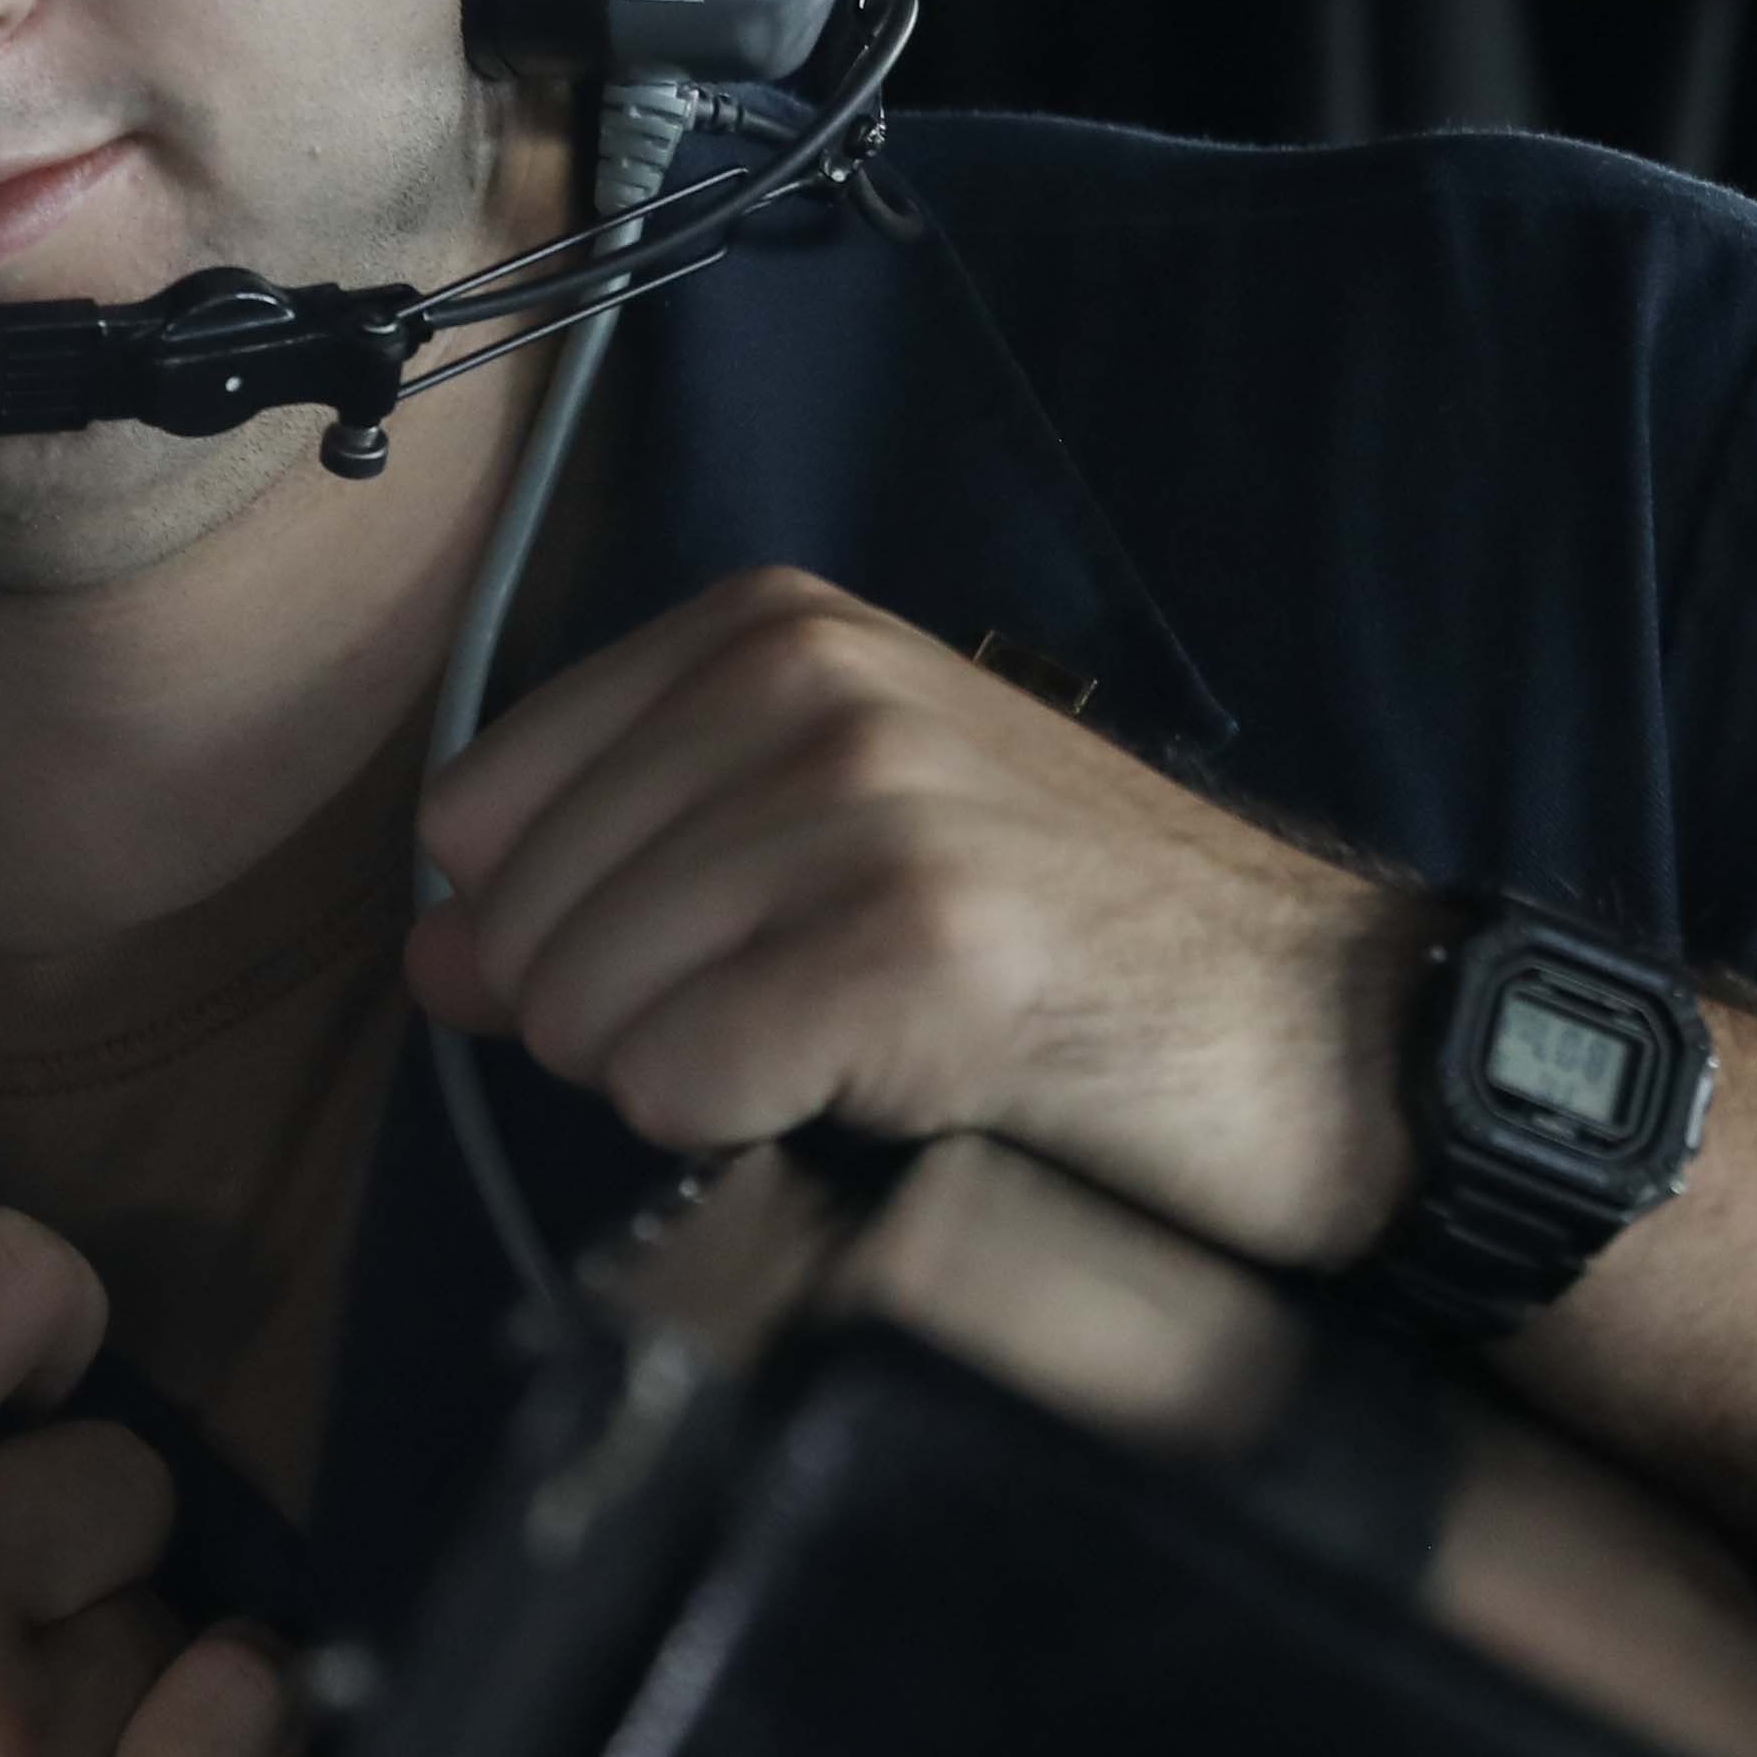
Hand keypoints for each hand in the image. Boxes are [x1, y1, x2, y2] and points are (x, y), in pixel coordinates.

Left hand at [408, 566, 1432, 1270]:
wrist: (1324, 1026)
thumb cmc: (1071, 936)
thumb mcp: (838, 828)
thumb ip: (625, 857)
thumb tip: (433, 957)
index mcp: (765, 631)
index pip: (480, 808)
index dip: (543, 926)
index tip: (688, 959)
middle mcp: (805, 688)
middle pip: (520, 925)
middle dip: (615, 1022)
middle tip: (796, 1025)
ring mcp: (866, 809)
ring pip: (585, 1010)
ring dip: (686, 1080)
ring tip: (846, 1052)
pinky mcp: (916, 950)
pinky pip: (680, 1080)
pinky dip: (740, 1125)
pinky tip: (865, 1094)